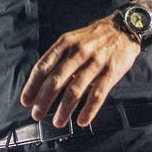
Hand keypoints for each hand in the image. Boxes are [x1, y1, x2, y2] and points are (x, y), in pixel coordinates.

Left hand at [20, 16, 141, 126]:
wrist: (125, 28)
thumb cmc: (95, 38)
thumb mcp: (73, 39)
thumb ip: (59, 58)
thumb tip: (42, 82)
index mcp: (65, 44)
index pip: (43, 67)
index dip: (32, 86)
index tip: (26, 101)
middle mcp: (78, 52)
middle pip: (56, 80)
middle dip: (44, 100)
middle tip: (37, 115)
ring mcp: (95, 62)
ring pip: (75, 90)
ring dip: (64, 109)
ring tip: (58, 122)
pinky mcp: (111, 72)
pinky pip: (97, 94)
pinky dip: (88, 110)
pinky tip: (81, 121)